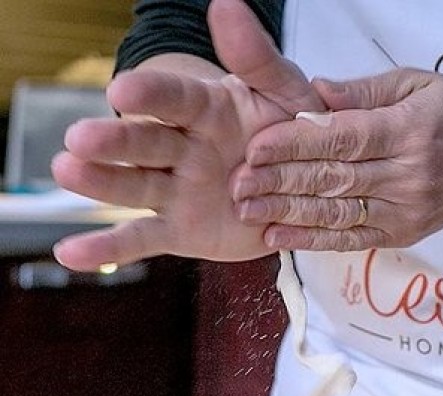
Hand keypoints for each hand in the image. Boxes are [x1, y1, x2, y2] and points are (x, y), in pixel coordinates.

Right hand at [50, 0, 324, 270]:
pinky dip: (107, 249)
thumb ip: (259, 59)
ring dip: (100, 181)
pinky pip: (141, 239)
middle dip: (114, 141)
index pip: (176, 100)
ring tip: (67, 170)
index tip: (122, 91)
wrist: (303, 191)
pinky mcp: (179, 230)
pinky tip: (69, 253)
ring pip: (134, 186)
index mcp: (208, 111)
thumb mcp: (289, 97)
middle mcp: (183, 148)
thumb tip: (227, 5)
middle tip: (80, 138)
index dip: (151, 96)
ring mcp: (177, 190)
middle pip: (144, 143)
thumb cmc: (292, 135)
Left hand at [229, 68, 442, 251]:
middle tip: (237, 182)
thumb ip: (363, 90)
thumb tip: (313, 93)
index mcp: (410, 130)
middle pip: (335, 178)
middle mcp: (409, 175)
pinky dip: (313, 239)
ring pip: (338, 213)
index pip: (344, 139)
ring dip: (288, 213)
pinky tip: (279, 235)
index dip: (297, 144)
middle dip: (280, 180)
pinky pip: (351, 239)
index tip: (255, 146)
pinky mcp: (404, 233)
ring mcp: (408, 210)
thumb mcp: (416, 83)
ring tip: (246, 209)